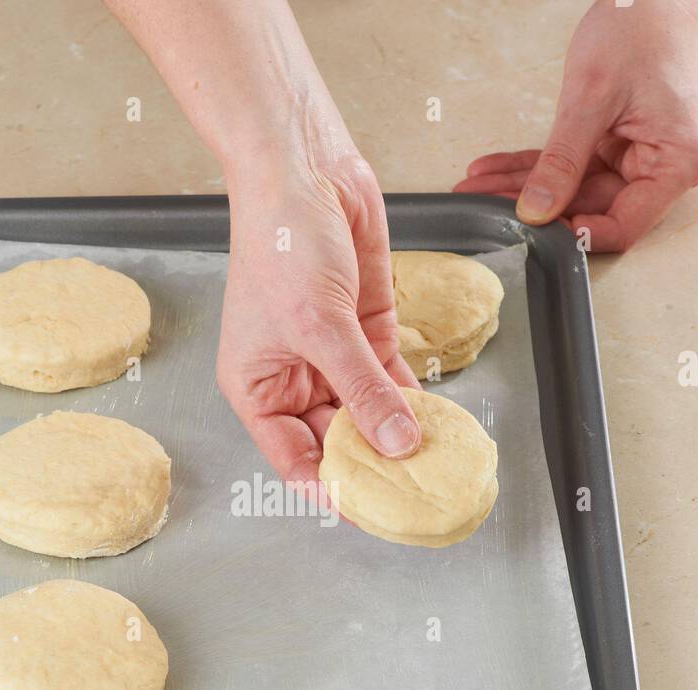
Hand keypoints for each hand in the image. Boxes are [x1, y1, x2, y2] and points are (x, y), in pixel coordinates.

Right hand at [217, 152, 420, 489]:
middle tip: (415, 493)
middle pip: (337, 441)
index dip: (331, 487)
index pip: (295, 459)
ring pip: (369, 414)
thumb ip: (363, 389)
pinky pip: (392, 381)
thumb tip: (397, 444)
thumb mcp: (321, 329)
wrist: (305, 171)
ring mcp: (334, 358)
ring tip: (435, 466)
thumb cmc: (282, 244)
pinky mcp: (368, 332)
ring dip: (399, 436)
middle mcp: (294, 380)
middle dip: (374, 464)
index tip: (372, 510)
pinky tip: (439, 424)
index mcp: (258, 389)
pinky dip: (414, 402)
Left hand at [454, 0, 697, 252]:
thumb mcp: (592, 98)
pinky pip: (568, 165)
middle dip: (534, 208)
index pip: (625, 225)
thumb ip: (563, 161)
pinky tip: (491, 170)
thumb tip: (536, 211)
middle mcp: (660, 167)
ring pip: (571, 188)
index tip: (536, 233)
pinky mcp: (612, 144)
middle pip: (592, 207)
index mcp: (676, 163)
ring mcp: (635, 156)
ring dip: (521, 187)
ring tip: (475, 188)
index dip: (579, 235)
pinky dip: (532, 166)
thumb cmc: (640, 29)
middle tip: (483, 208)